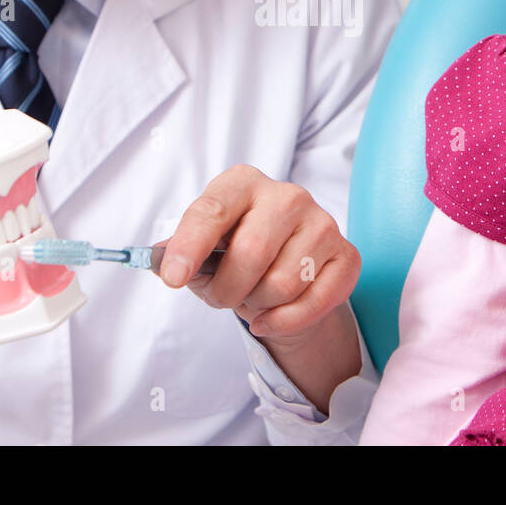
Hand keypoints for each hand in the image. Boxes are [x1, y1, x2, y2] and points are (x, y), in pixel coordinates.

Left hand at [159, 165, 360, 345]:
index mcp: (242, 183)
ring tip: (254, 297)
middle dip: (227, 290)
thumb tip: (158, 261)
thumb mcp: (203, 249)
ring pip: (283, 283)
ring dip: (258, 305)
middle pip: (251, 253)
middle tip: (222, 297)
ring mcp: (322, 223)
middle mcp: (287, 195)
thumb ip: (176, 253)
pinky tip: (271, 316)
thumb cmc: (237, 254)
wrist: (288, 273)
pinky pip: (313, 303)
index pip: (212, 211)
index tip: (173, 277)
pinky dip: (284, 321)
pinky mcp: (346, 256)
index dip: (190, 246)